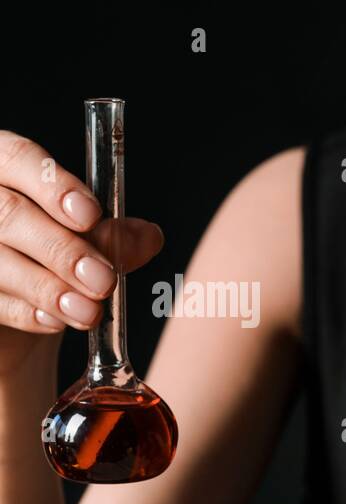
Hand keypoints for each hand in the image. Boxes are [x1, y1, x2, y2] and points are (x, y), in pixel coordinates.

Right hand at [0, 130, 162, 371]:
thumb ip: (115, 233)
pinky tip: (55, 320)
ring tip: (88, 310)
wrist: (18, 297)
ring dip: (49, 289)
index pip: (18, 157)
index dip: (53, 185)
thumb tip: (147, 237)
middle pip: (9, 213)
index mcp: (5, 166)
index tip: (90, 215)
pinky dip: (26, 312)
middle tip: (104, 280)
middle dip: (63, 250)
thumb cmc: (52, 249)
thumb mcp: (86, 235)